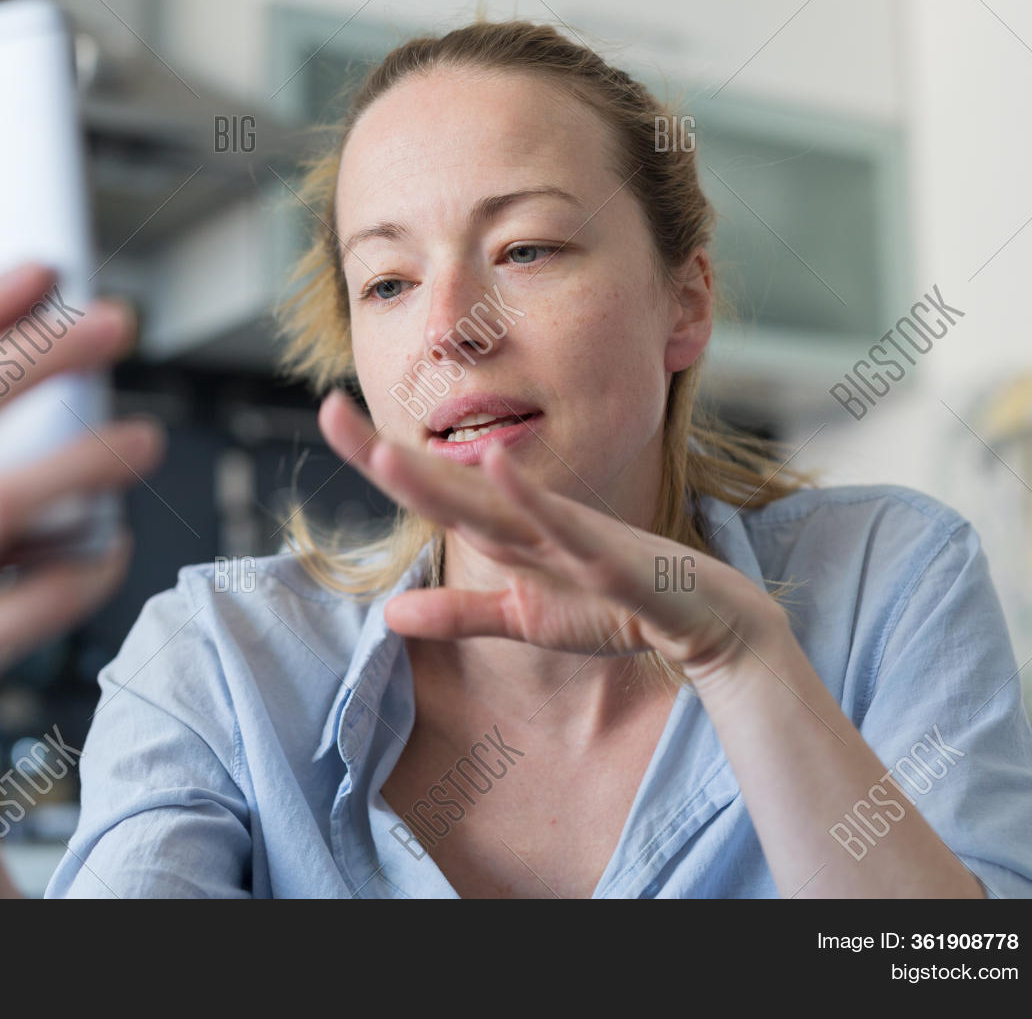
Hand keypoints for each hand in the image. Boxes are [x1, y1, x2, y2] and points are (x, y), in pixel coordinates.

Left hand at [317, 391, 784, 676]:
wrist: (706, 621)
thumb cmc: (614, 607)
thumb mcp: (522, 619)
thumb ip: (458, 614)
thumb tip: (387, 614)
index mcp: (503, 531)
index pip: (428, 492)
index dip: (378, 461)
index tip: (329, 419)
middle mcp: (526, 520)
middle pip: (443, 484)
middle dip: (384, 453)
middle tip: (325, 410)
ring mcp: (564, 535)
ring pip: (489, 502)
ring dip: (436, 477)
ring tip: (379, 450)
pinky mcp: (605, 558)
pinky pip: (561, 524)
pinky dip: (528, 494)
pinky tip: (493, 461)